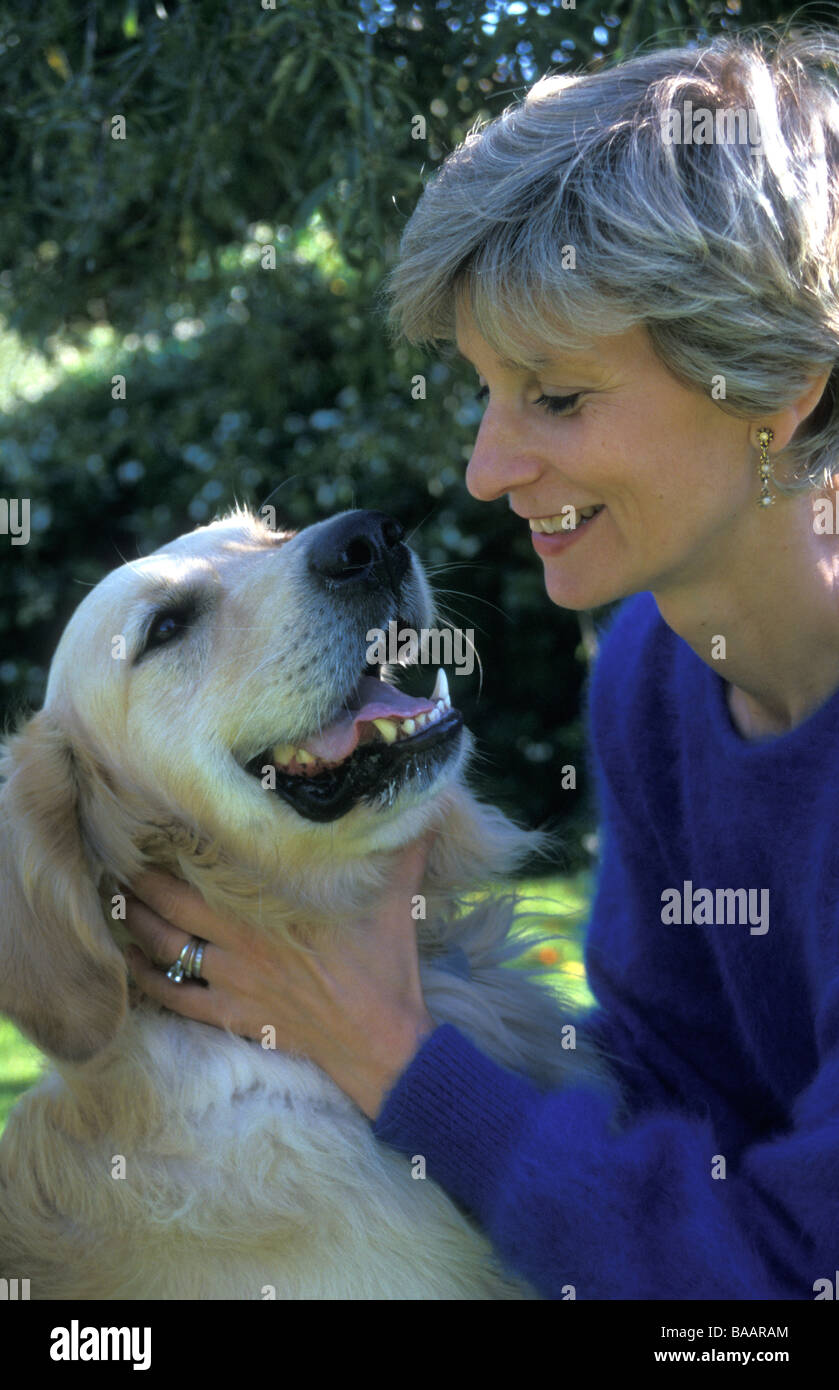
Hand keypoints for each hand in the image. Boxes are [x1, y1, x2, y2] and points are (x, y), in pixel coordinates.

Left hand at [123, 835, 436, 1119]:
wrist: (381, 1040)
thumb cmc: (386, 963)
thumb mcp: (398, 894)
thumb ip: (405, 842)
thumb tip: (425, 797)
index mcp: (272, 906)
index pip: (207, 869)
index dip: (175, 848)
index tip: (156, 826)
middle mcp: (241, 940)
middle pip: (171, 906)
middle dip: (141, 883)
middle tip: (121, 860)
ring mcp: (232, 980)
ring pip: (165, 949)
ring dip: (136, 925)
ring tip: (120, 902)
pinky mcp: (233, 1014)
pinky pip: (175, 997)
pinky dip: (148, 980)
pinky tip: (131, 964)